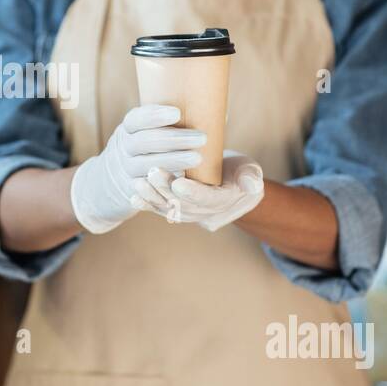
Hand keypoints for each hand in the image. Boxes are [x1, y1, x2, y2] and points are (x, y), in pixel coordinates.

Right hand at [70, 105, 205, 233]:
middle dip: (174, 139)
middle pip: (145, 142)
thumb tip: (214, 109)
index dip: (154, 116)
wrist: (109, 181)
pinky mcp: (133, 191)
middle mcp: (124, 148)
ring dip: (174, 161)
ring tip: (198, 157)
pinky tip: (186, 179)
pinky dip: (167, 182)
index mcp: (128, 129)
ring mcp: (126, 170)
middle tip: (202, 137)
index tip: (177, 113)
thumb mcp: (143, 133)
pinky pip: (149, 187)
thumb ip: (170, 124)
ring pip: (147, 165)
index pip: (136, 119)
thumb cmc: (143, 148)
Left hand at [133, 150, 264, 231]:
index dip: (192, 193)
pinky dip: (146, 203)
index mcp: (222, 202)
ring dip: (152, 196)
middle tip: (152, 172)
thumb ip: (250, 177)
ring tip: (139, 181)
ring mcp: (188, 214)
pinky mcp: (175, 210)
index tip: (178, 183)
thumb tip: (253, 186)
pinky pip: (160, 209)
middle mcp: (204, 213)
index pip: (207, 200)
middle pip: (183, 204)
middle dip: (166, 190)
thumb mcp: (249, 171)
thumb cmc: (240, 172)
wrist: (229, 184)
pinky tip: (133, 195)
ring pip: (169, 208)